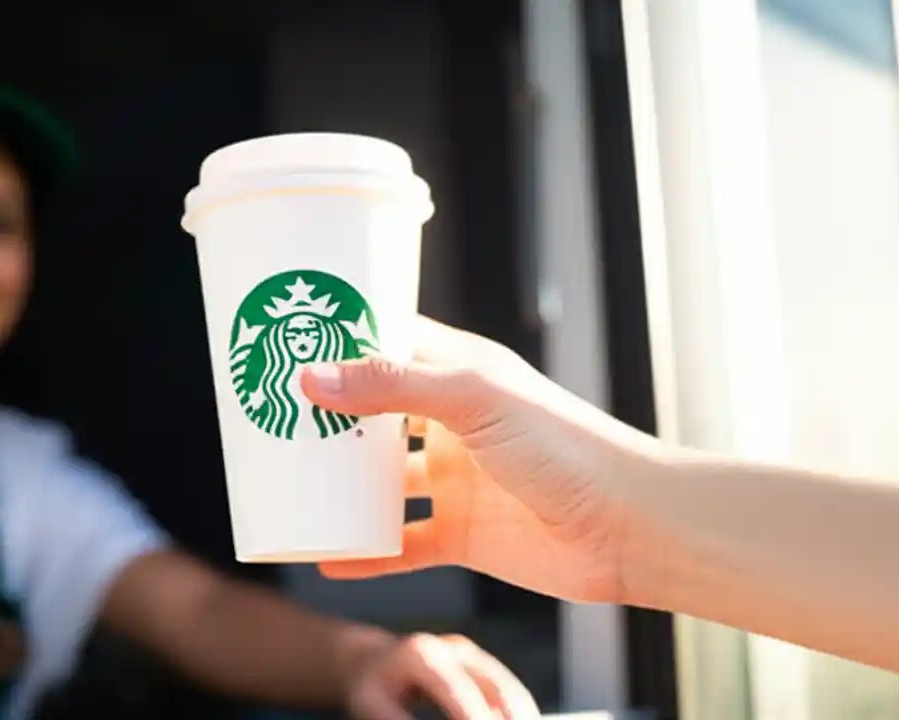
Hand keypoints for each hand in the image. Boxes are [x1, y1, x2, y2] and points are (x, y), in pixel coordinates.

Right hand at [301, 315, 666, 602]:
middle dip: (328, 418)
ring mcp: (457, 480)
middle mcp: (454, 424)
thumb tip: (315, 377)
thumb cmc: (567, 447)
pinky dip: (366, 553)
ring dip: (340, 486)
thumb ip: (395, 387)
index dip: (343, 341)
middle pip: (375, 415)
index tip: (290, 337)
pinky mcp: (462, 534)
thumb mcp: (475, 399)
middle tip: (270, 417)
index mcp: (460, 375)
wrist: (628, 526)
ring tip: (287, 486)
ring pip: (381, 481)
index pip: (390, 344)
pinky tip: (329, 558)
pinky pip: (401, 544)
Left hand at [346, 632, 539, 719]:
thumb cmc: (370, 687)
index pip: (459, 691)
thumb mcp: (370, 706)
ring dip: (520, 716)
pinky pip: (508, 692)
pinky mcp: (481, 665)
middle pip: (496, 685)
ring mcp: (471, 654)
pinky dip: (515, 714)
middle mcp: (453, 648)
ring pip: (509, 688)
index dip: (475, 718)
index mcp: (423, 655)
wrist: (373, 661)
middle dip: (510, 718)